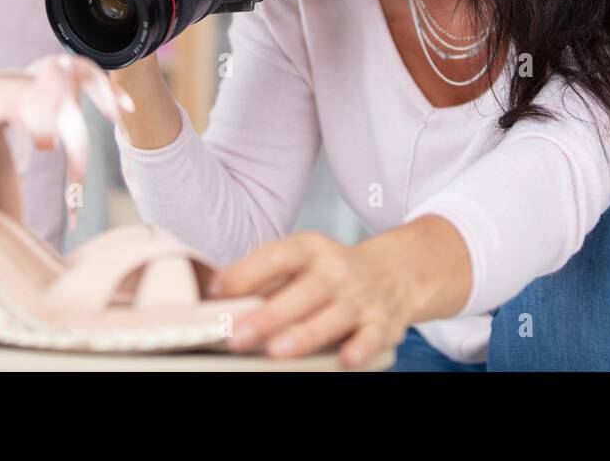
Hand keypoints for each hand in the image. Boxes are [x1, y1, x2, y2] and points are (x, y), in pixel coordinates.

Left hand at [208, 232, 415, 367]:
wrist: (393, 273)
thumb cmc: (330, 272)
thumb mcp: (300, 260)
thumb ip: (263, 277)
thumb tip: (216, 295)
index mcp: (310, 249)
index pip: (276, 257)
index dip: (246, 272)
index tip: (217, 291)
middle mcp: (335, 271)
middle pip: (302, 293)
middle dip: (269, 316)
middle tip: (238, 336)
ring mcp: (359, 297)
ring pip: (332, 317)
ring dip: (306, 334)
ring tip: (278, 351)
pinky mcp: (381, 322)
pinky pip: (371, 336)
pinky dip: (360, 348)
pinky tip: (346, 359)